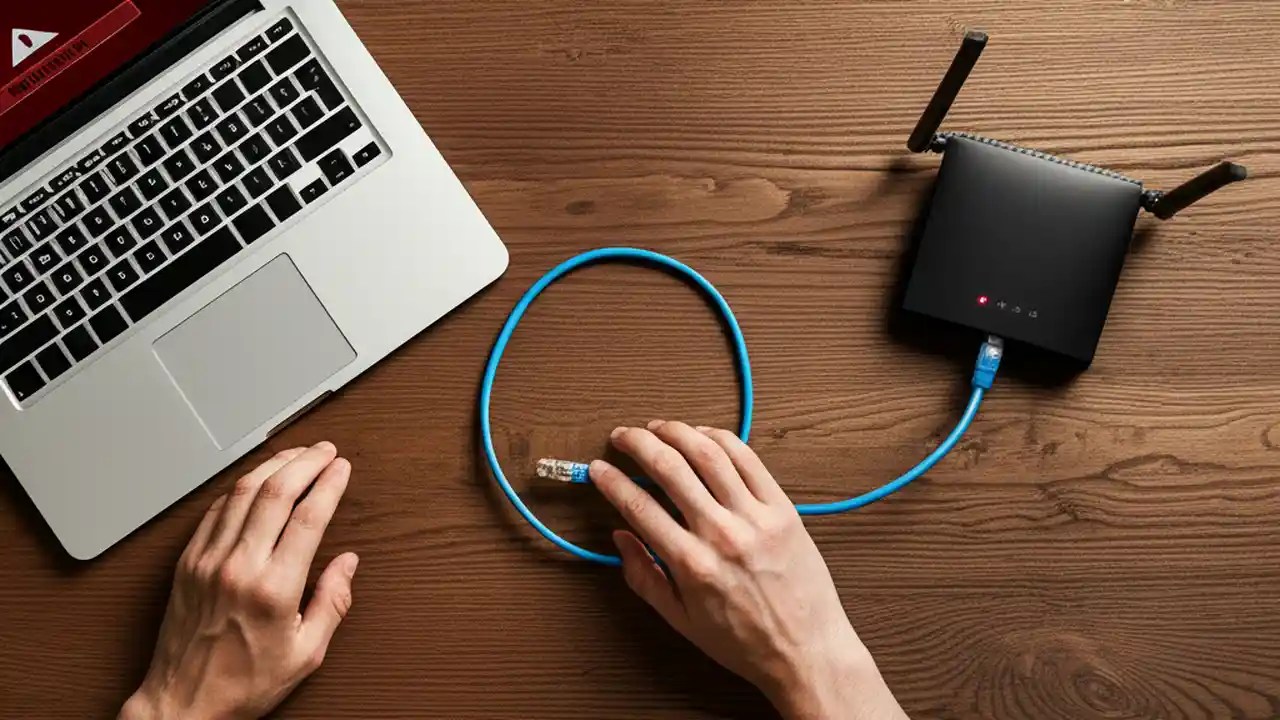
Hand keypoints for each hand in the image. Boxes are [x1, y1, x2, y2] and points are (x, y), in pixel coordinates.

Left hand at [120, 442, 357, 719]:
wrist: (181, 705)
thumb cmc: (242, 685)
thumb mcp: (306, 654)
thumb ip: (333, 603)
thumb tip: (348, 564)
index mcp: (273, 589)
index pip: (308, 517)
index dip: (329, 484)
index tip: (342, 469)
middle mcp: (238, 566)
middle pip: (275, 492)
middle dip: (305, 462)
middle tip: (324, 451)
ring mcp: (207, 561)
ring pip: (241, 493)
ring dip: (272, 466)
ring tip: (295, 455)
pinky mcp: (187, 563)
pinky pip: (214, 511)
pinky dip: (239, 488)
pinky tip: (255, 481)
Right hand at [591, 421, 908, 719]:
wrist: (806, 651)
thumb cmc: (744, 641)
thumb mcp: (680, 620)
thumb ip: (643, 577)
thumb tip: (620, 537)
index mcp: (692, 565)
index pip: (639, 507)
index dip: (612, 481)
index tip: (599, 468)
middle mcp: (723, 535)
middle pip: (671, 468)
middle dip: (638, 444)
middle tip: (622, 435)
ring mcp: (756, 518)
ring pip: (710, 454)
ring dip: (677, 431)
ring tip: (658, 427)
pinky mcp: (783, 509)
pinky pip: (749, 461)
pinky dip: (722, 439)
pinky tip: (703, 435)